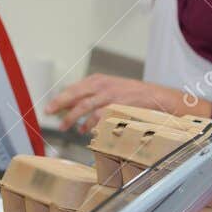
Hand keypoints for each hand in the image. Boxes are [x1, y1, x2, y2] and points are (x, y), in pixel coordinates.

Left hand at [44, 75, 211, 131]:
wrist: (161, 98)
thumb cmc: (137, 97)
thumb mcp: (115, 90)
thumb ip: (96, 95)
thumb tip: (76, 107)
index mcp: (101, 80)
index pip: (75, 88)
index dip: (61, 98)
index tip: (50, 107)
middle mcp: (104, 86)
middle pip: (76, 95)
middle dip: (60, 105)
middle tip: (50, 114)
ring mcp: (112, 96)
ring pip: (85, 106)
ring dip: (73, 118)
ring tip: (66, 127)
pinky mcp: (118, 107)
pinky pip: (99, 117)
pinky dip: (91, 125)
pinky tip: (86, 131)